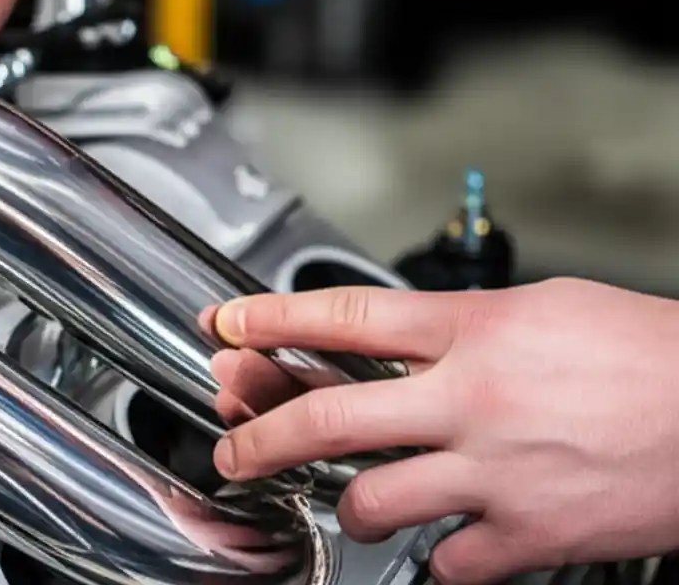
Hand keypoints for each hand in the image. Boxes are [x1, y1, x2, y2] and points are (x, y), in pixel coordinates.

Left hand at [208, 279, 678, 582]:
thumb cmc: (648, 354)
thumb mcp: (541, 308)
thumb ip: (457, 327)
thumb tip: (395, 342)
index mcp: (474, 329)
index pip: (344, 316)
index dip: (270, 319)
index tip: (230, 325)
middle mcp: (472, 400)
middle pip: (330, 417)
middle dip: (261, 436)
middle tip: (232, 450)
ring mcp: (496, 472)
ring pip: (371, 500)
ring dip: (350, 506)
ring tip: (358, 502)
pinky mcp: (529, 534)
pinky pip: (447, 563)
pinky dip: (436, 558)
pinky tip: (446, 543)